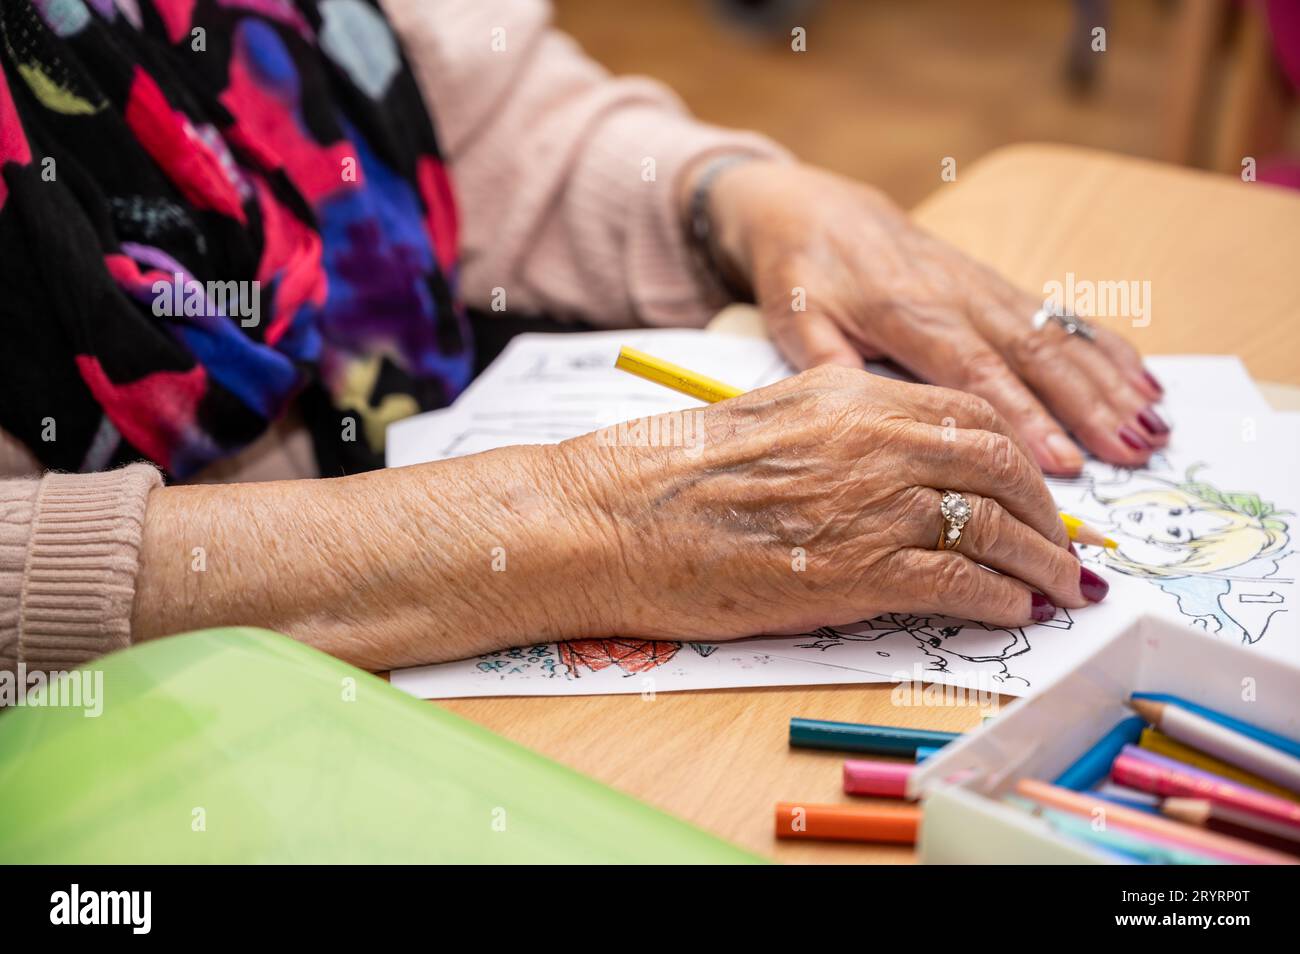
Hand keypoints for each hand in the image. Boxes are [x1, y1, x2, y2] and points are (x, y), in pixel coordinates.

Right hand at [562, 365, 1107, 640]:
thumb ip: (835, 426)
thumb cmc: (664, 474)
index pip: (967, 415)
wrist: (610, 518)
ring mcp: (869, 503)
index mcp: (849, 394)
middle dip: (1046, 510)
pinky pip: (959, 581)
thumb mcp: (763, 418)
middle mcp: (874, 439)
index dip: (1017, 457)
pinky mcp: (856, 571)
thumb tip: (891, 461)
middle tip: (1062, 543)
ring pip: (993, 526)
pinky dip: (999, 598)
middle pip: (998, 465)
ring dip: (1039, 561)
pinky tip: (1012, 611)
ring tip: (1059, 587)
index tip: (1033, 489)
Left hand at [701, 161, 1168, 475]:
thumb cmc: (802, 273)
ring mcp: (984, 288)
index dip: (1021, 417)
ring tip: (1155, 427)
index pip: (974, 372)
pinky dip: (1107, 348)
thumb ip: (828, 366)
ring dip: (1112, 382)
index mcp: (907, 313)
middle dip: (1089, 405)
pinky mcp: (996, 285)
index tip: (1061, 461)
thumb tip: (861, 419)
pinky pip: (1061, 316)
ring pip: (1058, 335)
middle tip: (1134, 452)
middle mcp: (958, 297)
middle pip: (1035, 355)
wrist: (814, 207)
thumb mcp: (796, 321)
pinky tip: (1147, 380)